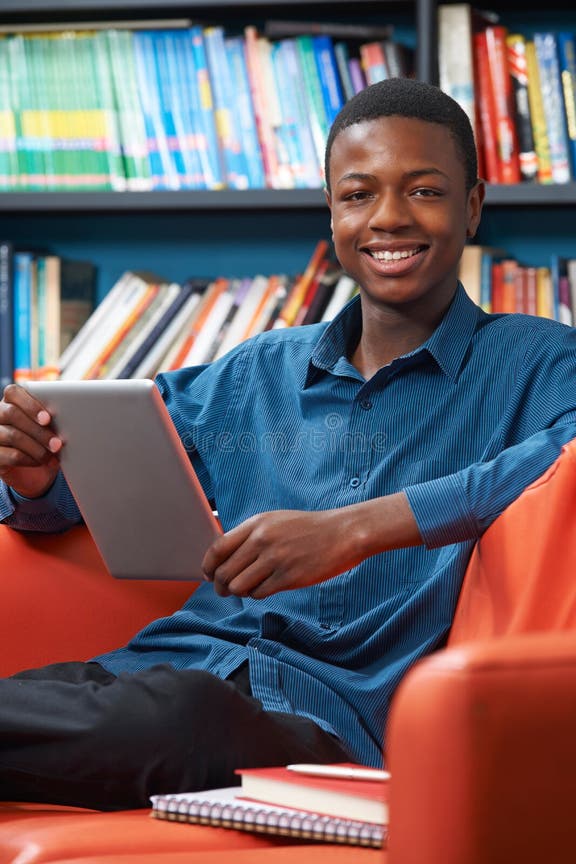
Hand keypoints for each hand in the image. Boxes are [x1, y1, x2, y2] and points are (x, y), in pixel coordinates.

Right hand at [0, 383, 62, 497]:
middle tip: (57, 443)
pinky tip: (42, 462)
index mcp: (11, 401)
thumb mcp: (49, 427)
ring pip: (12, 436)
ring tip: (53, 454)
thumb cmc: (44, 441)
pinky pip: (11, 455)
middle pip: (12, 414)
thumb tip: (67, 419)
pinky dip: (30, 459)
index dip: (30, 404)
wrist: (34, 470)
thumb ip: (50, 418)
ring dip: (37, 447)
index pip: (13, 392)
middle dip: (39, 430)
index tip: (47, 419)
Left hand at [202, 507, 373, 598]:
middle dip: (220, 585)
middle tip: (224, 590)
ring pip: (238, 586)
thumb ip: (251, 535)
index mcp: (257, 524)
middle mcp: (262, 540)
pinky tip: (265, 588)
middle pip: (224, 571)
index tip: (208, 574)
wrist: (342, 533)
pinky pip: (258, 593)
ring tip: (247, 589)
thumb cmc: (309, 529)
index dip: (208, 565)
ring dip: (239, 592)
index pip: (218, 548)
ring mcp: (275, 559)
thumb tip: (225, 556)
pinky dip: (257, 594)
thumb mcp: (276, 521)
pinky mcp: (288, 577)